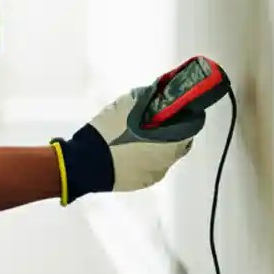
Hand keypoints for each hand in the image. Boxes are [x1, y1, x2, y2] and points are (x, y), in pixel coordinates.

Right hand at [49, 84, 201, 204]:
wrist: (83, 164)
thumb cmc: (108, 134)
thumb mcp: (125, 106)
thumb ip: (145, 97)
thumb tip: (156, 89)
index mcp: (168, 145)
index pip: (191, 128)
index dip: (185, 115)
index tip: (177, 107)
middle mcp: (165, 164)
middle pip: (178, 143)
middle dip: (171, 130)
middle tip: (157, 118)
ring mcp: (152, 176)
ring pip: (163, 156)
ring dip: (158, 144)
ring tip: (140, 133)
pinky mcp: (139, 184)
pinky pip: (149, 166)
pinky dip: (146, 156)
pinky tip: (131, 148)